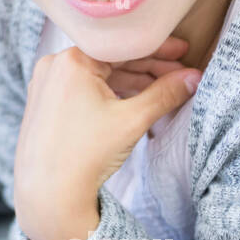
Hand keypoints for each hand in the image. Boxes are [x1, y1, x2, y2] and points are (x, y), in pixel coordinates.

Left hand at [14, 46, 199, 239]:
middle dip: (148, 67)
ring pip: (99, 75)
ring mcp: (46, 85)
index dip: (158, 49)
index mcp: (71, 61)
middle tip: (181, 71)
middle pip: (111, 60)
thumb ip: (165, 94)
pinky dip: (111, 93)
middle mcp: (54, 66)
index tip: (184, 50)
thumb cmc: (85, 155)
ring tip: (165, 89)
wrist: (49, 193)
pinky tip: (135, 101)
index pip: (123, 46)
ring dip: (132, 82)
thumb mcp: (132, 120)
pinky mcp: (45, 104)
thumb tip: (194, 77)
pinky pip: (84, 89)